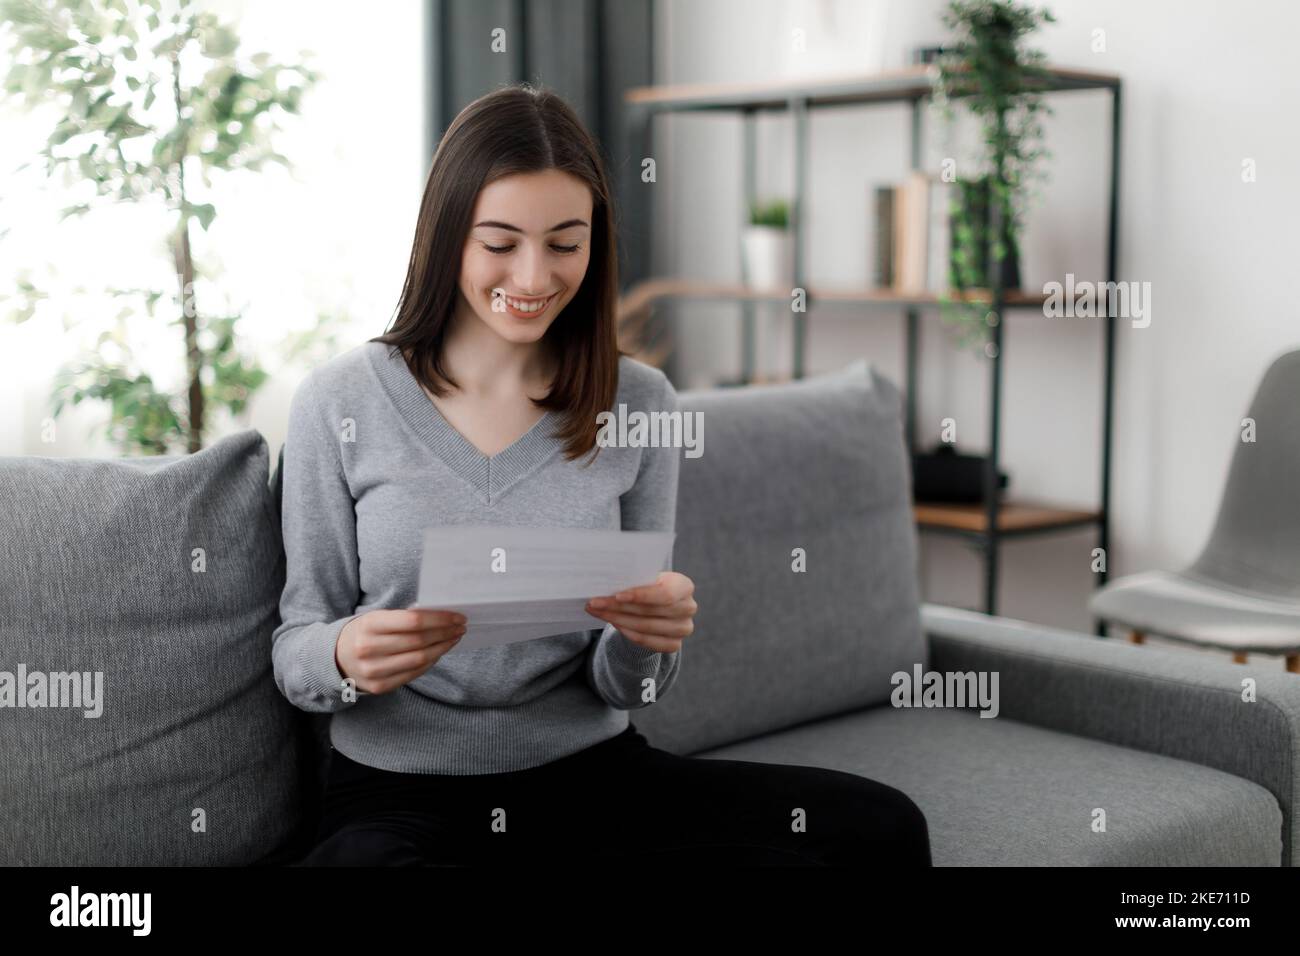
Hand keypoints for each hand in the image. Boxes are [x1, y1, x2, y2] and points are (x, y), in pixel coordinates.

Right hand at [335, 608, 466, 694]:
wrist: (336, 658)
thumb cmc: (365, 632)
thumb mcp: (377, 618)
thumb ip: (404, 618)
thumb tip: (442, 617)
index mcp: (369, 625)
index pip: (413, 621)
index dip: (440, 619)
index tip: (457, 616)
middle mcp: (369, 649)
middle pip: (419, 641)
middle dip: (445, 633)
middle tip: (461, 627)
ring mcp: (373, 671)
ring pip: (420, 659)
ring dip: (442, 648)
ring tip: (454, 638)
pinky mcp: (380, 686)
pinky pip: (414, 673)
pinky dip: (431, 662)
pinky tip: (439, 652)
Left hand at [585, 571, 695, 652]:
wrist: (657, 607)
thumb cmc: (649, 587)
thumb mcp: (646, 578)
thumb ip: (634, 579)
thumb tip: (606, 582)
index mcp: (684, 586)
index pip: (665, 593)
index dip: (641, 595)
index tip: (617, 595)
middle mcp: (689, 608)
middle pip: (650, 611)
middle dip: (619, 607)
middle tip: (594, 603)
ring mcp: (683, 629)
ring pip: (645, 627)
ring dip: (618, 619)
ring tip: (598, 612)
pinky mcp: (674, 644)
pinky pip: (647, 641)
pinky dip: (628, 632)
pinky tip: (614, 623)